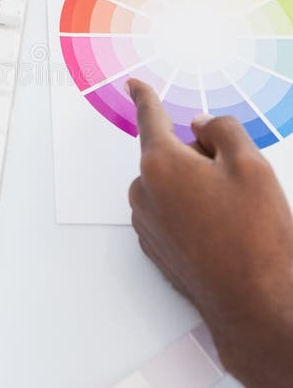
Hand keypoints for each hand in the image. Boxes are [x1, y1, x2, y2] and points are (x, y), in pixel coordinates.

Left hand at [127, 78, 292, 387]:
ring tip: (232, 217)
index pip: (150, 118)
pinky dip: (192, 213)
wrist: (254, 303)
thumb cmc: (254, 236)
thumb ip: (221, 130)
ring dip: (197, 188)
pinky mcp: (155, 247)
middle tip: (236, 186)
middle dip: (199, 158)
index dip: (145, 96)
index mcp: (160, 164)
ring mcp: (146, 223)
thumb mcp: (251, 165)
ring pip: (172, 185)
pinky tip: (221, 234)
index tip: (134, 84)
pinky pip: (171, 213)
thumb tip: (198, 125)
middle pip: (171, 154)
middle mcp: (143, 192)